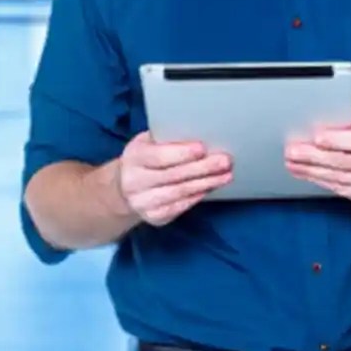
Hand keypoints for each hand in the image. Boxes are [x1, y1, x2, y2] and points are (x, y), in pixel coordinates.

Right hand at [117, 132, 232, 225]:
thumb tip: (199, 133)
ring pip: (180, 193)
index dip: (182, 153)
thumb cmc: (143, 159)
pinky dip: (198, 196)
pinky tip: (211, 187)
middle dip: (203, 168)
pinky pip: (180, 207)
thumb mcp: (146, 143)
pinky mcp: (154, 217)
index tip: (203, 148)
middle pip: (173, 176)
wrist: (124, 188)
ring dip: (206, 183)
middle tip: (225, 161)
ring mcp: (143, 202)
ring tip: (226, 175)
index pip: (159, 157)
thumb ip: (166, 140)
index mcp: (133, 157)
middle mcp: (134, 182)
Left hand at [284, 114, 350, 203]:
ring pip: (338, 177)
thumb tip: (311, 125)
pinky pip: (338, 188)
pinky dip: (318, 180)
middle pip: (343, 161)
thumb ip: (344, 123)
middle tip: (291, 152)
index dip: (336, 139)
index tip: (315, 137)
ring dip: (310, 171)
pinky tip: (304, 173)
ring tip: (291, 163)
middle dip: (313, 157)